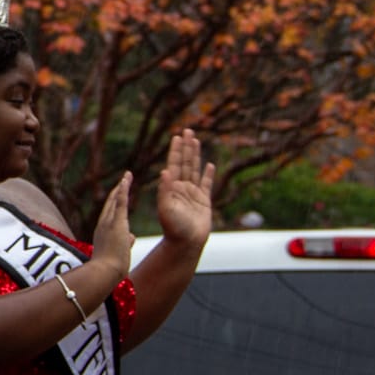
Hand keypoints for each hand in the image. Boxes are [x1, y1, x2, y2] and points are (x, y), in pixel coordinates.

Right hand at [90, 173, 133, 277]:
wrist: (104, 273)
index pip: (109, 215)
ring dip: (121, 187)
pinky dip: (123, 189)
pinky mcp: (116, 223)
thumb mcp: (118, 253)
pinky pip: (120, 202)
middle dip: (117, 192)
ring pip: (114, 200)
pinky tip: (126, 179)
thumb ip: (124, 242)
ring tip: (127, 176)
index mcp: (102, 233)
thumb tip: (131, 237)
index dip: (114, 205)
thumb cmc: (109, 270)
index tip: (119, 196)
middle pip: (110, 204)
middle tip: (123, 181)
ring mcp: (108, 223)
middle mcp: (102, 225)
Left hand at [154, 129, 216, 246]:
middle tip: (187, 130)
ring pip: (195, 169)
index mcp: (171, 188)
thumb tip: (164, 171)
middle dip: (186, 147)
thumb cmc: (174, 228)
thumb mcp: (165, 208)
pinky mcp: (204, 201)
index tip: (177, 136)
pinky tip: (210, 164)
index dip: (176, 150)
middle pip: (185, 163)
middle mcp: (181, 188)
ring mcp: (193, 194)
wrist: (186, 244)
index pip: (174, 164)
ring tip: (196, 140)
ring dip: (196, 155)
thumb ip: (165, 190)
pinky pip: (206, 185)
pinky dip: (208, 174)